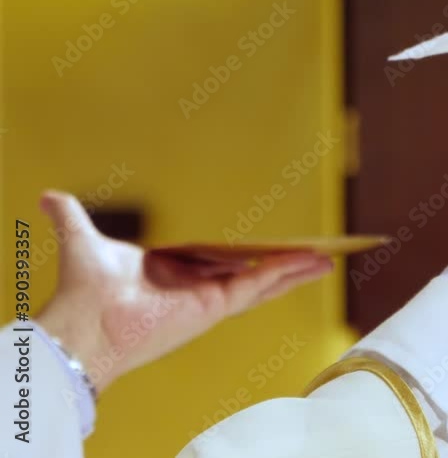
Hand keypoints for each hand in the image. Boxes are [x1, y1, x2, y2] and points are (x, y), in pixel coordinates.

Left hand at [34, 191, 333, 392]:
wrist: (83, 321)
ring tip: (328, 259)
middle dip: (287, 264)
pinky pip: (259, 282)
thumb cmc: (84, 289)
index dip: (251, 252)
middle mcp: (199, 290)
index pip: (224, 260)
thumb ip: (73, 217)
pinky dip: (286, 272)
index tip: (273, 244)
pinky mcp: (217, 306)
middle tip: (317, 253)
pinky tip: (311, 262)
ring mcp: (212, 300)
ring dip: (297, 269)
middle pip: (255, 272)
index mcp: (178, 274)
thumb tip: (48, 196)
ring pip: (266, 280)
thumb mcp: (84, 240)